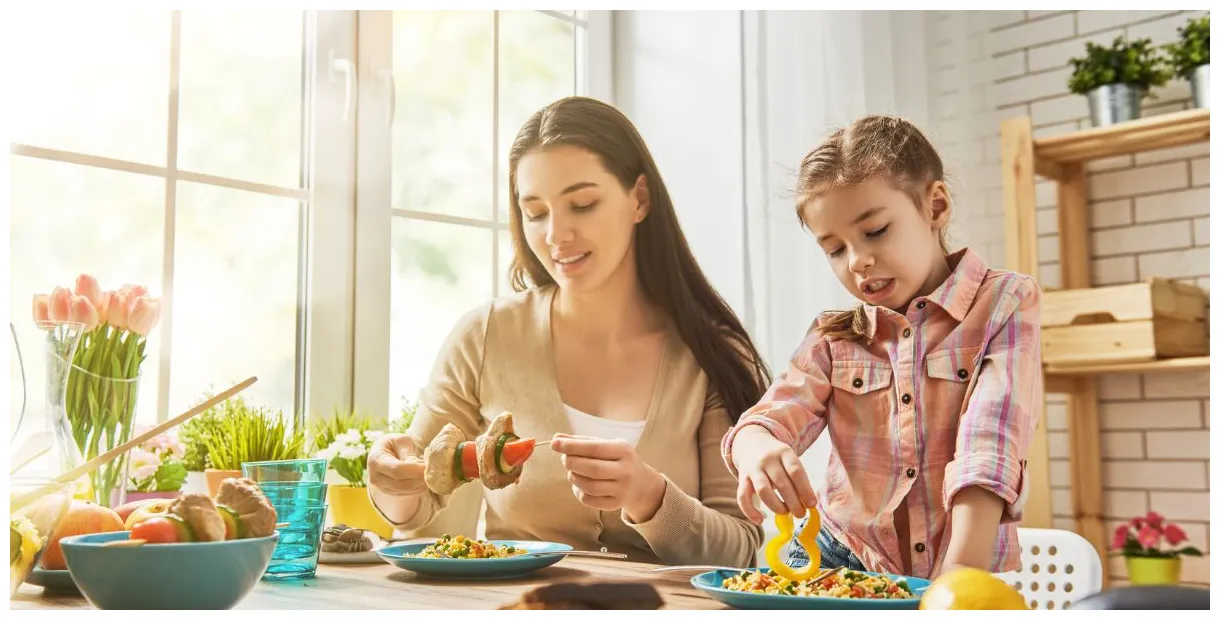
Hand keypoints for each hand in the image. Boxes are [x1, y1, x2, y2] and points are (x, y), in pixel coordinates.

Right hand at [366, 433, 428, 496]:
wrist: (383, 453)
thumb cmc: (393, 444)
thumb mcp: (400, 441)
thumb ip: (408, 454)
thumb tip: (420, 466)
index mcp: (376, 460)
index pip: (397, 470)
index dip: (414, 470)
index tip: (428, 466)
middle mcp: (376, 477)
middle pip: (402, 483)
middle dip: (420, 478)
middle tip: (435, 471)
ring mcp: (383, 488)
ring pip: (407, 490)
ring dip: (422, 484)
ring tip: (431, 473)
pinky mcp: (391, 493)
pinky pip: (408, 493)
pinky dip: (420, 487)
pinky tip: (426, 478)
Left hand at [550, 433, 666, 522]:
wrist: (641, 484)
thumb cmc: (617, 460)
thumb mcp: (606, 445)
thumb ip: (581, 442)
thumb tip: (556, 438)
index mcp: (623, 450)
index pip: (594, 448)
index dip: (572, 446)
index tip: (555, 443)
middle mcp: (625, 470)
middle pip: (592, 468)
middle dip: (572, 463)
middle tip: (564, 459)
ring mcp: (622, 490)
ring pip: (589, 486)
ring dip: (574, 477)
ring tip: (572, 471)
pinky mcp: (616, 504)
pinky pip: (589, 500)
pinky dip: (578, 492)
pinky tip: (579, 485)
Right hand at [730, 425, 816, 523]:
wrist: (751, 443)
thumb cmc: (777, 458)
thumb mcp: (789, 459)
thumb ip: (797, 478)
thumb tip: (808, 504)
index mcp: (784, 452)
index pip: (796, 471)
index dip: (805, 490)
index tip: (812, 504)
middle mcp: (768, 459)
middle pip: (781, 483)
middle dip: (793, 502)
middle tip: (801, 514)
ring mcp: (753, 469)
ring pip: (763, 491)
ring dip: (777, 506)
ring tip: (786, 512)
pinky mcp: (742, 478)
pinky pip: (743, 497)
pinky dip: (750, 511)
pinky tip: (760, 520)